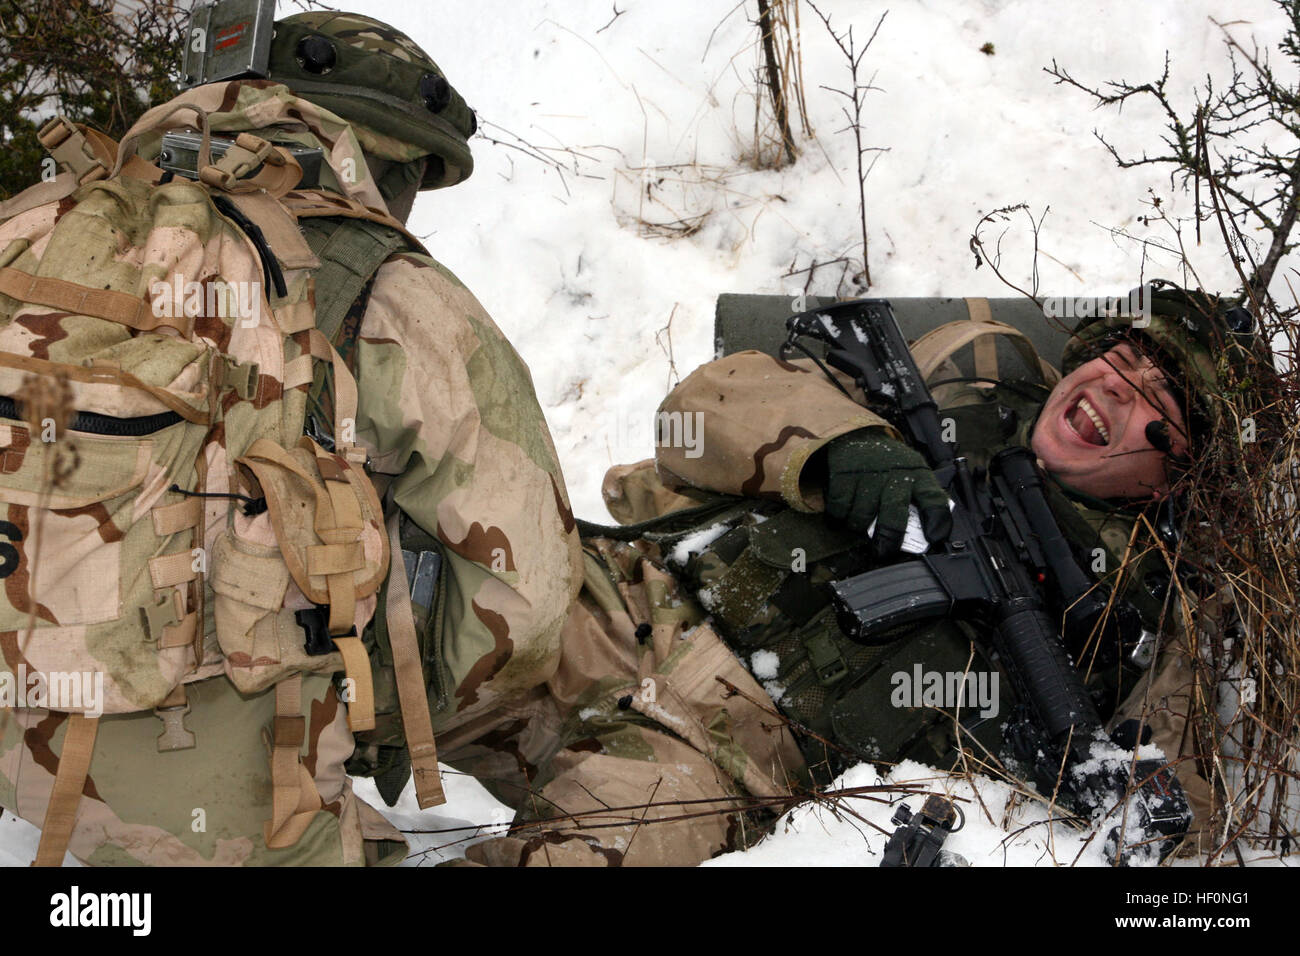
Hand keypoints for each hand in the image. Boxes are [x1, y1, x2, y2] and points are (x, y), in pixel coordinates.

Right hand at [824, 431, 952, 555]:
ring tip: (859, 521)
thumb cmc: (890, 462)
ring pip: (861, 518)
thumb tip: (927, 533)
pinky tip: (842, 514)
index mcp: (917, 475)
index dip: (936, 521)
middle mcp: (894, 475)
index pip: (933, 499)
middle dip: (889, 538)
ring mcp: (868, 476)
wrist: (858, 433)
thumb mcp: (912, 471)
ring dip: (858, 526)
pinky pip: (840, 510)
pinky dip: (838, 518)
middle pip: (893, 516)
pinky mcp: (844, 476)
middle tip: (883, 551)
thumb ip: (920, 497)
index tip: (934, 538)